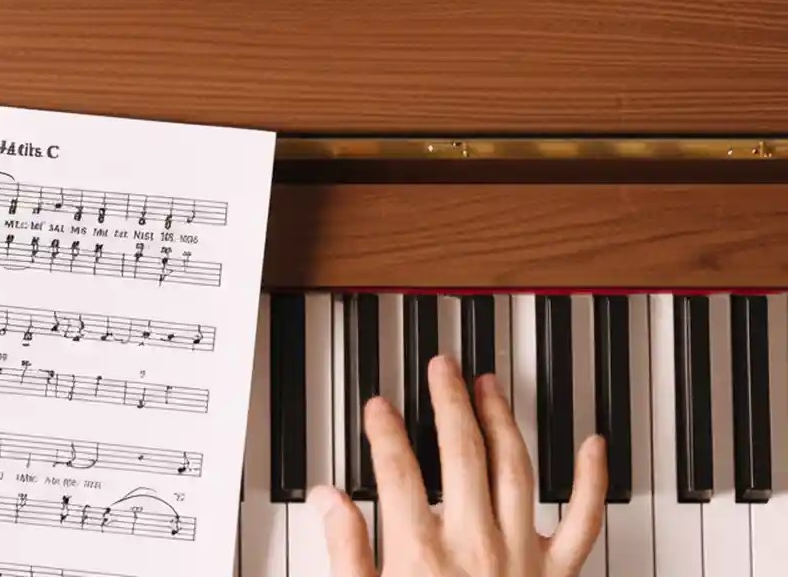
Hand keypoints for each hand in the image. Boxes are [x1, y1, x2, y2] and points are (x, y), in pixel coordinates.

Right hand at [311, 356, 607, 576]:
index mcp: (421, 555)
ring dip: (503, 420)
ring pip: (516, 469)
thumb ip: (346, 552)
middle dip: (448, 403)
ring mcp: (521, 556)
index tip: (379, 407)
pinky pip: (582, 520)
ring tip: (490, 385)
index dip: (385, 431)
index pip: (398, 471)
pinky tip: (594, 445)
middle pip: (462, 454)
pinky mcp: (557, 574)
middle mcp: (475, 545)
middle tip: (441, 368)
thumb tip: (329, 500)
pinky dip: (591, 480)